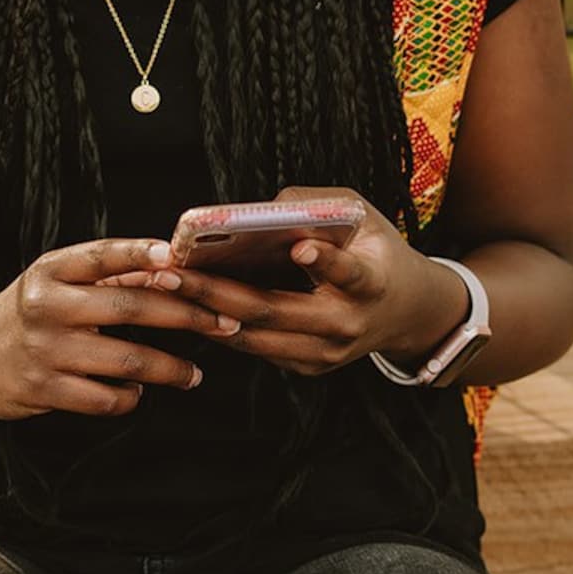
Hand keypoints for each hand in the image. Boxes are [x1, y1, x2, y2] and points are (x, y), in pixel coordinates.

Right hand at [0, 234, 244, 420]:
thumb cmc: (28, 312)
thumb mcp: (57, 282)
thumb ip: (109, 276)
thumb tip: (173, 270)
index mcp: (51, 271)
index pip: (103, 255)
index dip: (141, 255)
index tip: (177, 258)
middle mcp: (47, 306)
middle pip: (131, 309)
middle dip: (187, 317)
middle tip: (223, 324)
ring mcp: (46, 350)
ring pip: (127, 361)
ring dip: (171, 369)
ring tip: (193, 375)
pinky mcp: (45, 390)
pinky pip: (106, 399)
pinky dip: (131, 397)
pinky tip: (137, 392)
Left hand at [109, 185, 466, 379]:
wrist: (407, 311)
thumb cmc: (376, 251)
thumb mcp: (361, 217)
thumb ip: (316, 206)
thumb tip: (259, 211)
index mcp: (372, 283)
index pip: (351, 274)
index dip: (327, 264)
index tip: (301, 248)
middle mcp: (348, 325)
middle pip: (276, 311)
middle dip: (218, 293)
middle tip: (173, 273)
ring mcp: (326, 353)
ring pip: (257, 338)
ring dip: (206, 313)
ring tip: (165, 287)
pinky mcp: (309, 366)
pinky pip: (256, 348)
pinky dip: (220, 326)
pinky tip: (186, 305)